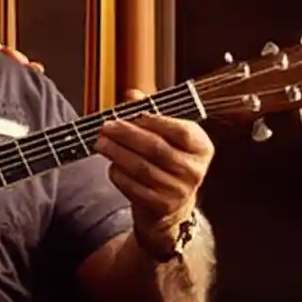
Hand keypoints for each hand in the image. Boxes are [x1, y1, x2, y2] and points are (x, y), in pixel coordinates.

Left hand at [95, 89, 214, 254]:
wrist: (171, 207)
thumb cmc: (167, 163)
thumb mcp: (167, 138)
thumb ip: (151, 113)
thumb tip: (132, 94)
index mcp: (201, 148)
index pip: (181, 130)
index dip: (154, 120)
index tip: (131, 113)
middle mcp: (194, 170)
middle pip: (155, 148)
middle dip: (126, 135)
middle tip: (106, 126)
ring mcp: (178, 190)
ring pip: (141, 167)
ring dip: (116, 152)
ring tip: (100, 142)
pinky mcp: (160, 206)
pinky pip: (132, 186)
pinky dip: (117, 173)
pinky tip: (111, 164)